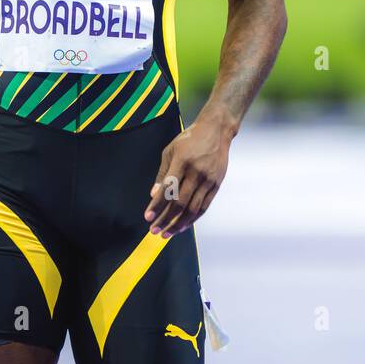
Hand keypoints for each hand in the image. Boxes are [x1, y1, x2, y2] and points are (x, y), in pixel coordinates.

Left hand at [144, 112, 234, 237]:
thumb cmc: (190, 139)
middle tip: (155, 230)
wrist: (216, 131)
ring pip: (193, 208)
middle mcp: (197, 172)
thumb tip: (154, 195)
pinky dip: (193, 218)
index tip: (148, 217)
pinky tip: (183, 226)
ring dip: (179, 223)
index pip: (168, 189)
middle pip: (180, 202)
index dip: (157, 205)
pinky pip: (204, 206)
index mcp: (182, 161)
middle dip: (166, 219)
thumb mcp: (170, 150)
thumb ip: (162, 173)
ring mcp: (208, 179)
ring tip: (167, 233)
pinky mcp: (216, 185)